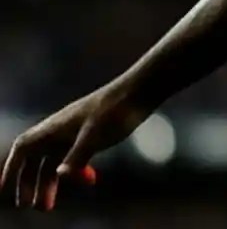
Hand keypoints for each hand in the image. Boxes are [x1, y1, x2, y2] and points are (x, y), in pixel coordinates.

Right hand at [2, 83, 149, 209]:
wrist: (140, 91)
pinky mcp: (91, 135)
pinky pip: (73, 157)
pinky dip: (75, 172)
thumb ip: (78, 156)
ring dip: (50, 183)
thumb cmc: (116, 110)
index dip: (11, 168)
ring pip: (53, 161)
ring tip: (48, 206)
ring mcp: (75, 132)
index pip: (23, 148)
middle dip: (29, 183)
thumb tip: (61, 176)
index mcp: (54, 128)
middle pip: (35, 159)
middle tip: (32, 206)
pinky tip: (89, 180)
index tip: (3, 188)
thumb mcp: (96, 135)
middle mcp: (60, 130)